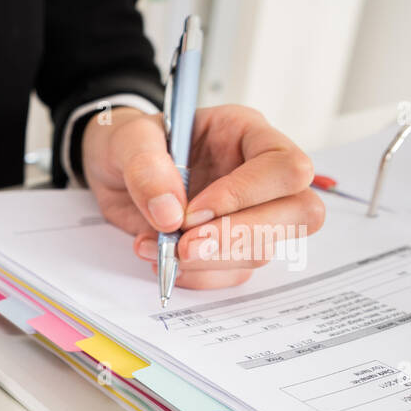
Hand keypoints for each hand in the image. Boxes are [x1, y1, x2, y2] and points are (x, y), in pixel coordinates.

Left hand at [83, 105, 324, 289]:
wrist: (111, 170)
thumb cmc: (130, 144)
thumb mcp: (128, 139)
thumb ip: (146, 168)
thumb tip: (170, 215)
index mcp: (247, 134)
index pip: (286, 167)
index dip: (246, 195)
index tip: (192, 212)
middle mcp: (260, 175)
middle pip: (299, 213)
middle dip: (239, 237)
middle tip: (184, 247)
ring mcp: (250, 214)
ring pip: (264, 250)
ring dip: (208, 261)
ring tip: (153, 246)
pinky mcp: (229, 247)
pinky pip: (231, 274)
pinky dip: (195, 275)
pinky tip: (159, 258)